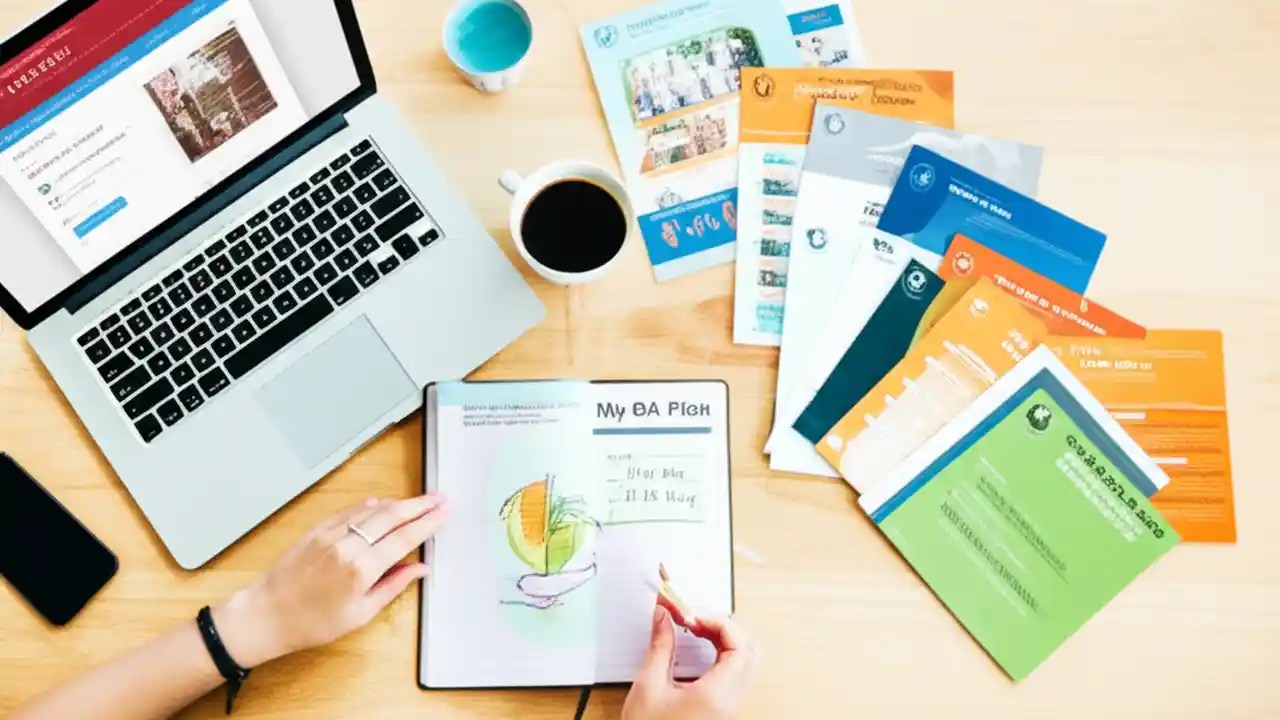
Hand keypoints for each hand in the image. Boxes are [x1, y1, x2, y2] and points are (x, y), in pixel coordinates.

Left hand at [210, 494, 449, 667]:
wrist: (267, 615)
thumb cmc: (312, 623)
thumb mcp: (360, 614)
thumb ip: (393, 586)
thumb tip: (418, 568)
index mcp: (361, 570)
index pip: (405, 538)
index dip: (428, 523)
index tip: (444, 513)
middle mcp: (347, 546)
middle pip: (392, 516)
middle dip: (419, 506)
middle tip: (439, 499)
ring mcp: (330, 534)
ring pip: (372, 509)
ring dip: (398, 503)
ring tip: (417, 501)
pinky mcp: (317, 530)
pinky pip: (349, 511)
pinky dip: (369, 505)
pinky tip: (381, 503)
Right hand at [623, 604, 760, 719]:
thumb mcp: (648, 687)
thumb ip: (660, 646)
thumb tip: (663, 617)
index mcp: (716, 697)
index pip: (740, 647)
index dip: (719, 623)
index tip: (694, 616)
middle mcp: (730, 703)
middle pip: (750, 651)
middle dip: (726, 627)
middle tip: (697, 619)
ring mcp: (729, 707)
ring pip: (746, 662)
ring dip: (727, 640)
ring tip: (697, 630)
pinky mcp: (723, 710)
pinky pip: (736, 674)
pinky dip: (724, 654)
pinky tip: (700, 648)